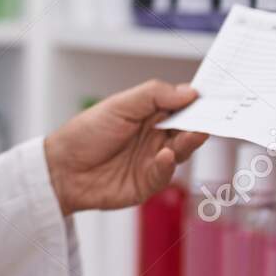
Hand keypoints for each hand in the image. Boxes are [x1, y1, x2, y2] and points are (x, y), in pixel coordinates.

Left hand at [42, 80, 207, 214]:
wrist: (62, 169)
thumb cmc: (86, 133)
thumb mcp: (119, 105)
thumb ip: (154, 96)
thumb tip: (189, 91)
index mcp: (150, 114)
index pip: (182, 106)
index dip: (197, 102)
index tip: (213, 97)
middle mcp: (156, 137)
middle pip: (187, 129)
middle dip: (200, 122)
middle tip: (212, 116)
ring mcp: (153, 160)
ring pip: (181, 151)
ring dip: (189, 142)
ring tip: (194, 133)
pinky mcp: (148, 183)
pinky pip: (164, 173)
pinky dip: (167, 165)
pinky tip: (165, 155)